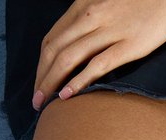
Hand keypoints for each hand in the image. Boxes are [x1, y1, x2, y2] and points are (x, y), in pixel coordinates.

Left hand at [32, 0, 165, 109]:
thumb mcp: (109, 2)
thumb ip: (92, 18)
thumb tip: (81, 41)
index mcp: (84, 4)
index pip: (52, 38)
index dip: (41, 63)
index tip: (38, 82)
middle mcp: (91, 15)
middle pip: (55, 50)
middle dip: (41, 77)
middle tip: (36, 100)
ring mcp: (109, 30)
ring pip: (69, 58)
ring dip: (52, 82)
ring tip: (45, 102)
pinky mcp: (129, 45)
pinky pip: (96, 65)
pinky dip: (78, 81)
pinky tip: (67, 95)